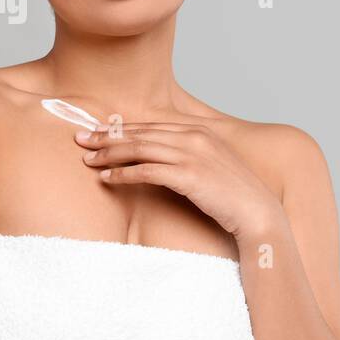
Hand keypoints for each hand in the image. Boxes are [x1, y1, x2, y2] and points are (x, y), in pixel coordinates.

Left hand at [75, 122, 282, 239]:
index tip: (99, 132)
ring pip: (140, 148)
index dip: (122, 129)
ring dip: (110, 154)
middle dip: (108, 136)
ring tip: (88, 160)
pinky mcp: (188, 176)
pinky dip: (124, 174)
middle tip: (81, 140)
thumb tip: (163, 162)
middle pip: (141, 133)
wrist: (258, 213)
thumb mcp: (213, 168)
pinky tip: (107, 178)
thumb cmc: (235, 196)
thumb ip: (190, 158)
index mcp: (200, 132)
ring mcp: (192, 155)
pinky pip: (147, 171)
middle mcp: (194, 138)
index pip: (152, 126)